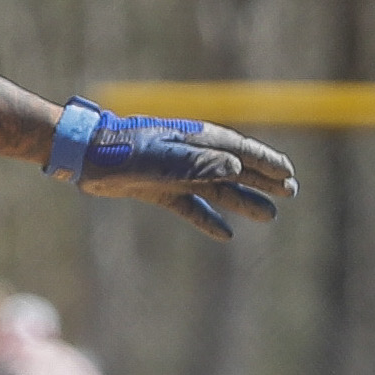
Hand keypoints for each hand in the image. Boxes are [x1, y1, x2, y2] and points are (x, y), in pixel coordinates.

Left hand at [51, 101, 296, 239]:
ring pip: (217, 190)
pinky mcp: (156, 189)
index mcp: (196, 141)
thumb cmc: (123, 153)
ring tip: (270, 216)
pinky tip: (225, 233)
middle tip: (291, 192)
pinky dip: (207, 219)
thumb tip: (237, 164)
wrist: (84, 157)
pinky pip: (189, 206)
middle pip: (235, 170)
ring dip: (243, 202)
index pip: (241, 151)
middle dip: (263, 181)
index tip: (289, 175)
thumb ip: (199, 162)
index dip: (267, 163)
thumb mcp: (163, 159)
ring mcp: (173, 173)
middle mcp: (189, 156)